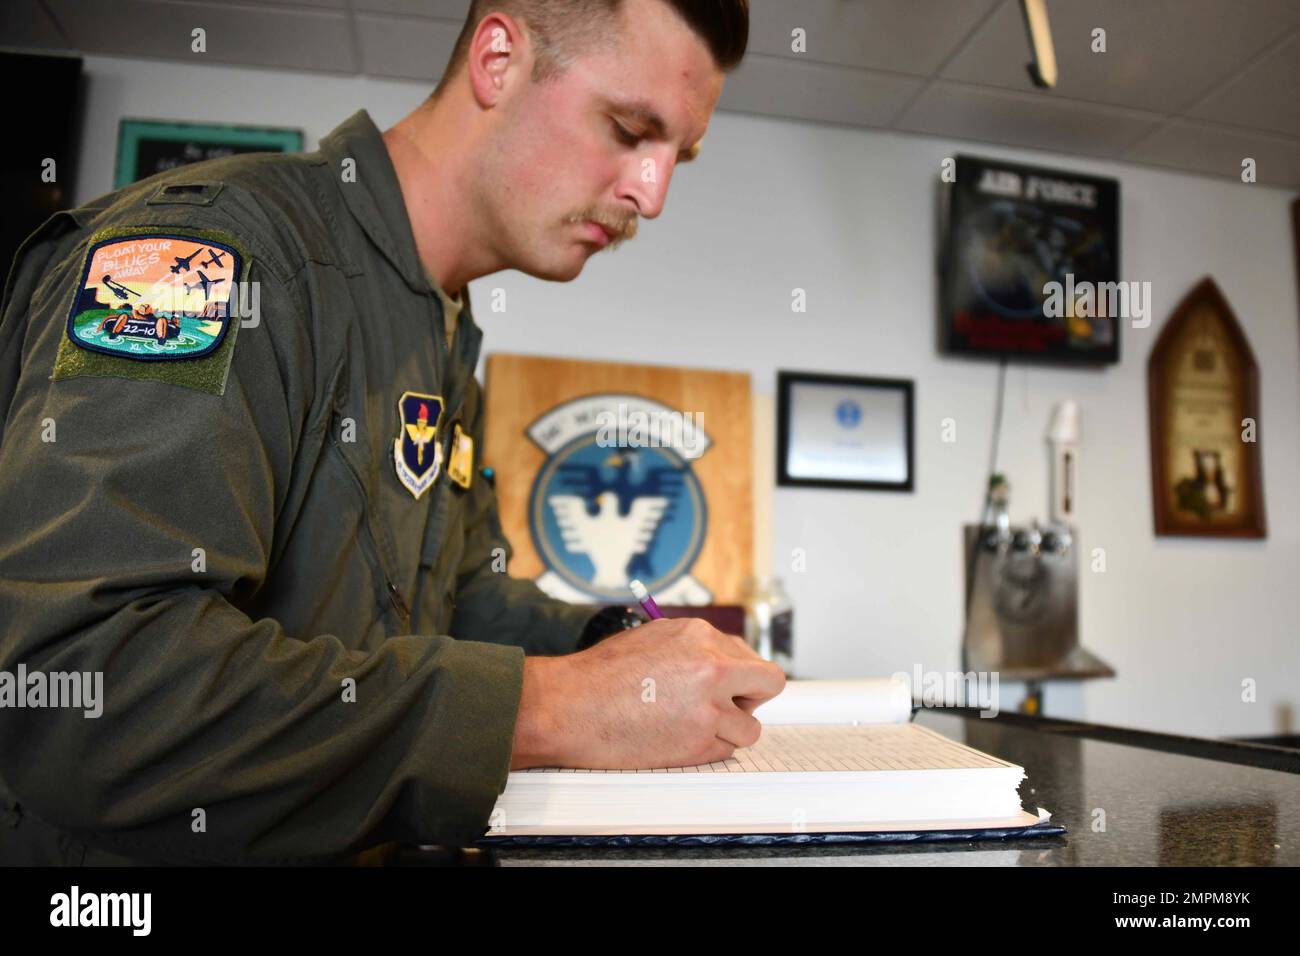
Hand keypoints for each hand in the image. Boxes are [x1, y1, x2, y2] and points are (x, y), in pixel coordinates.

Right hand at [511, 617, 784, 769]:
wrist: (568, 706)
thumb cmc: (600, 675)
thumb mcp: (653, 639)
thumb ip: (695, 647)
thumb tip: (724, 658)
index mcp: (700, 635)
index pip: (751, 656)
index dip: (740, 676)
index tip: (729, 686)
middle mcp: (711, 666)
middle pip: (768, 684)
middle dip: (749, 698)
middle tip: (722, 707)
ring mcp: (708, 706)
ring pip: (750, 727)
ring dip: (728, 730)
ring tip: (690, 727)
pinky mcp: (699, 741)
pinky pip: (726, 751)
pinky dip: (708, 750)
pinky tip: (677, 740)